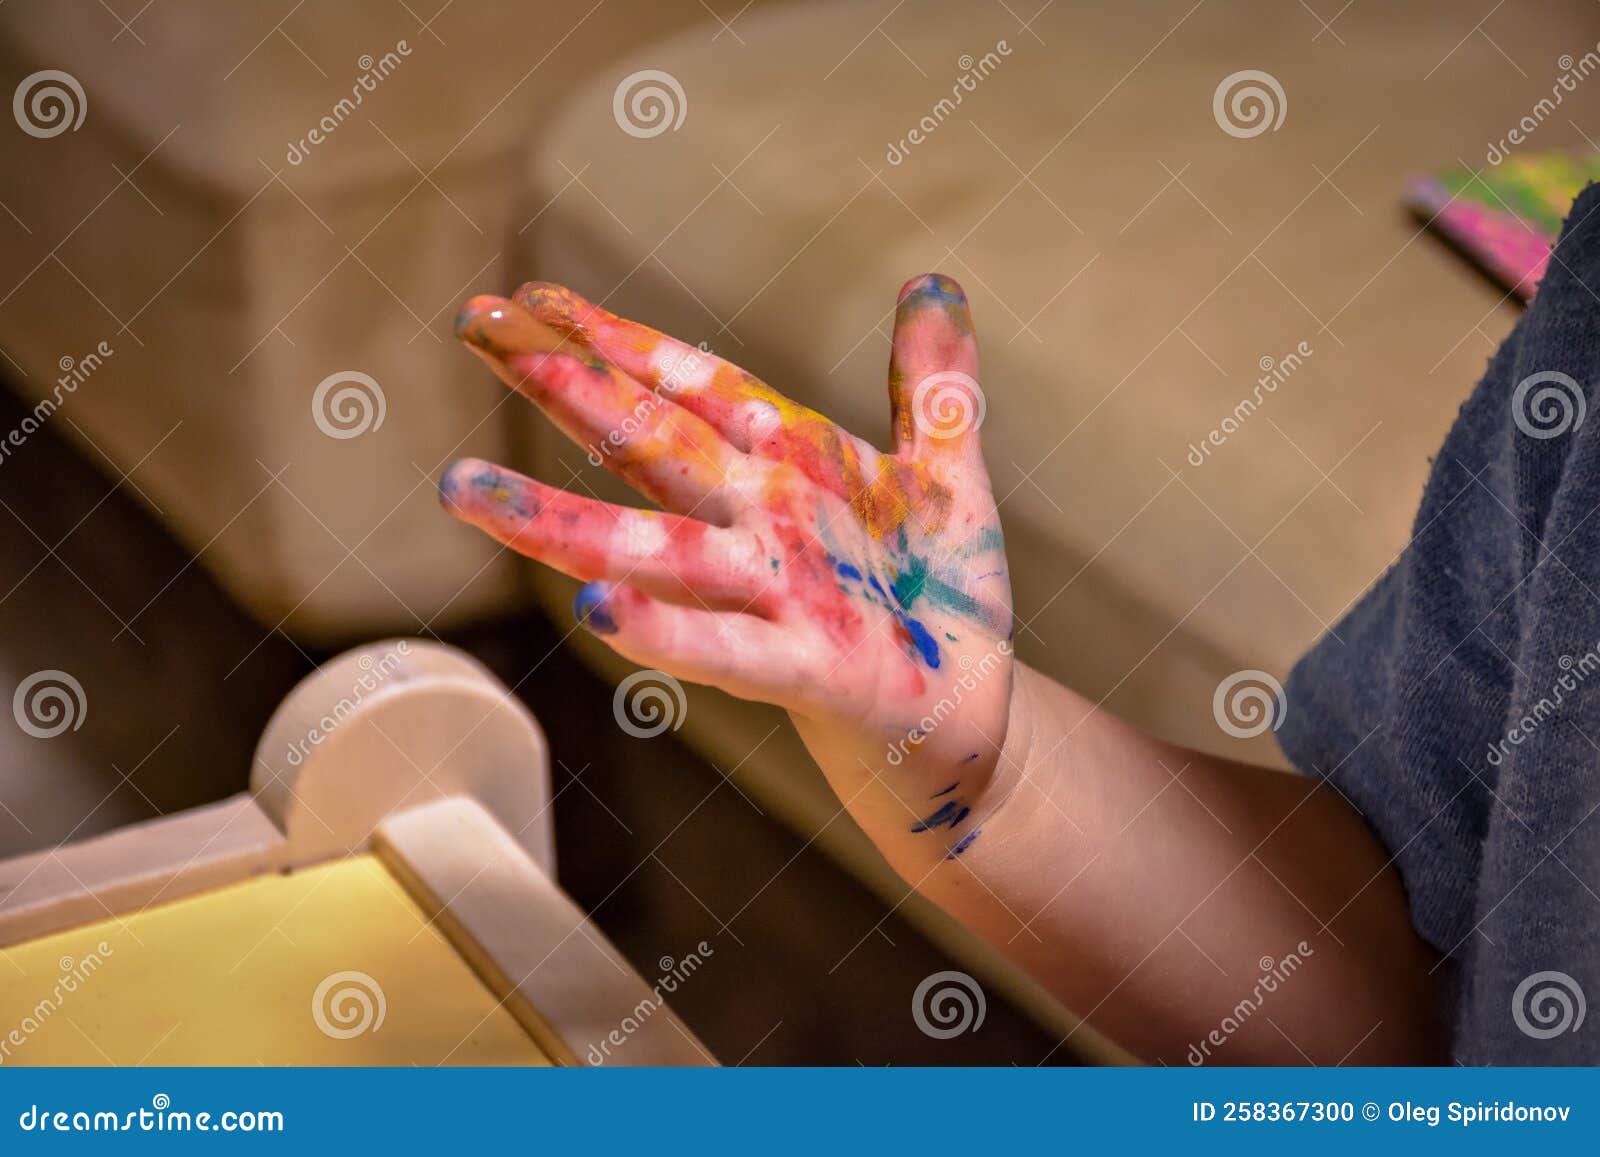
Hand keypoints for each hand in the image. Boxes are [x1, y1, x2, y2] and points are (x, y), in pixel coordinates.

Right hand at [442, 275, 1013, 863]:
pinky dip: (661, 630)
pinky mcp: (805, 665)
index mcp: (793, 461)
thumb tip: (933, 283)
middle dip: (563, 383)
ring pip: (655, 546)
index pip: (693, 383)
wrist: (973, 712)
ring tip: (462, 486)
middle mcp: (763, 519)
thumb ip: (932, 384)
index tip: (534, 295)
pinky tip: (592, 608)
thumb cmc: (939, 593)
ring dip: (559, 518)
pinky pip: (722, 646)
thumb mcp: (946, 472)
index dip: (619, 337)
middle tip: (472, 326)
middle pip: (650, 441)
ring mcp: (775, 591)